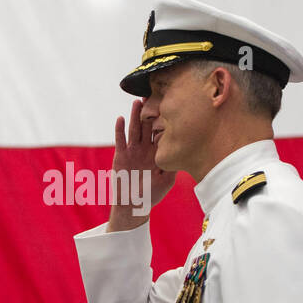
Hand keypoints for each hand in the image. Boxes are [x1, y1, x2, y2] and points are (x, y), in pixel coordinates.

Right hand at [107, 99, 174, 231]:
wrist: (133, 205)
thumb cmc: (151, 194)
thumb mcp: (166, 180)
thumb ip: (173, 166)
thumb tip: (183, 152)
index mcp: (157, 152)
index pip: (161, 132)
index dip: (165, 120)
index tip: (171, 106)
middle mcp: (145, 148)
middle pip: (147, 127)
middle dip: (150, 112)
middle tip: (153, 96)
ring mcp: (132, 150)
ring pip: (134, 129)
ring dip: (135, 116)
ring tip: (137, 102)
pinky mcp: (120, 155)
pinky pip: (120, 140)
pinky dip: (119, 130)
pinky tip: (121, 118)